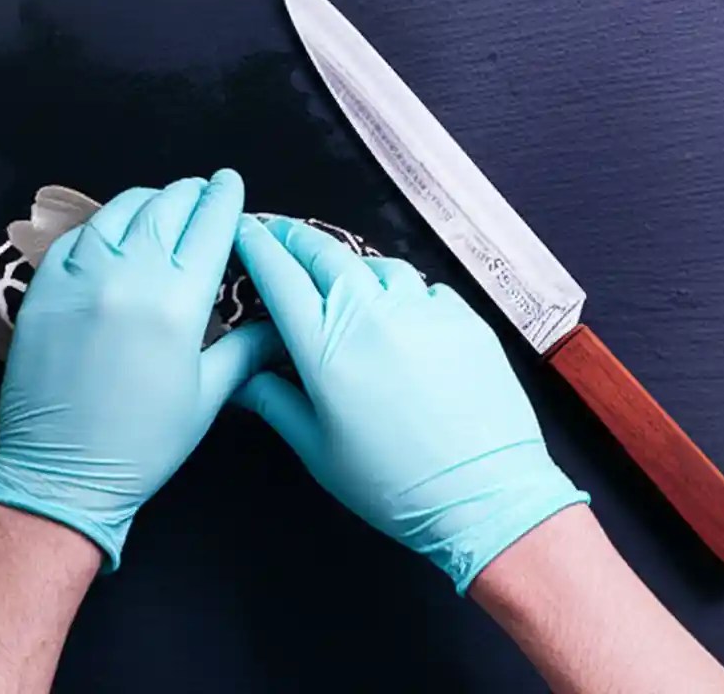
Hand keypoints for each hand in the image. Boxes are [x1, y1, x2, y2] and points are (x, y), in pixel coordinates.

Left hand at [0, 171, 278, 569]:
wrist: (62, 473)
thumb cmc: (144, 443)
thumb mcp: (210, 396)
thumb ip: (246, 347)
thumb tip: (277, 322)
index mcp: (178, 302)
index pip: (209, 224)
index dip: (224, 197)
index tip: (230, 183)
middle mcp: (129, 275)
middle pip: (166, 206)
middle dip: (190, 193)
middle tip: (201, 194)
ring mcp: (80, 276)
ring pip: (120, 211)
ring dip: (148, 201)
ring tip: (162, 206)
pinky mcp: (44, 287)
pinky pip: (78, 236)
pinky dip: (104, 225)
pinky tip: (115, 232)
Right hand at [233, 215, 587, 592]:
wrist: (481, 494)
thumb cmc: (393, 484)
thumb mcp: (317, 450)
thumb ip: (273, 402)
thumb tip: (242, 378)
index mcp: (324, 346)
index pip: (278, 273)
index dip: (255, 244)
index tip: (245, 230)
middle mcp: (370, 314)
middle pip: (323, 252)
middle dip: (295, 237)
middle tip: (280, 233)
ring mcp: (420, 309)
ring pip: (375, 265)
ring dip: (351, 266)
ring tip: (343, 281)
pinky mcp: (461, 317)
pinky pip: (422, 288)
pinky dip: (402, 293)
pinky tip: (400, 316)